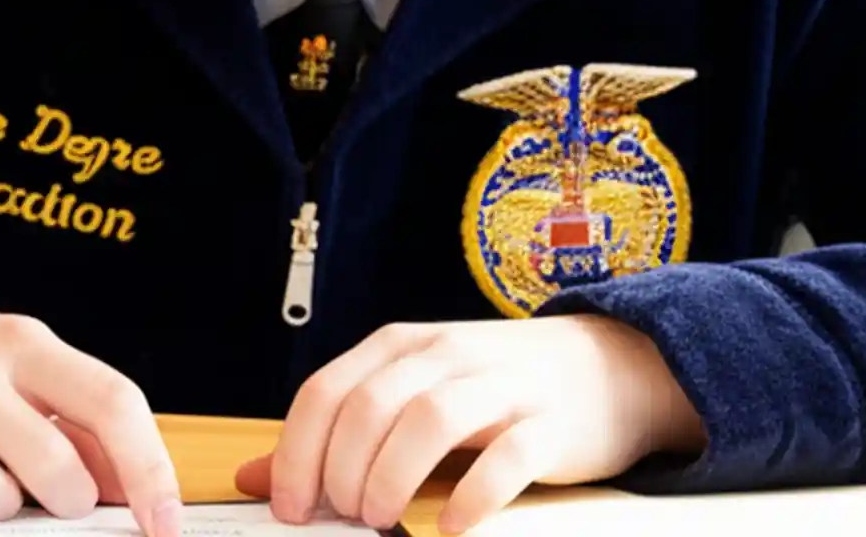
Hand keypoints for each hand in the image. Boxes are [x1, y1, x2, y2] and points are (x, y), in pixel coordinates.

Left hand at [234, 316, 704, 533]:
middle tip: (343, 517)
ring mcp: (503, 385)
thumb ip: (337, 433)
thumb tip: (255, 479)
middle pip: (371, 407)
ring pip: (431, 420)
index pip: (327, 390)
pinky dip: (473, 495)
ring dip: (392, 477)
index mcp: (404, 346)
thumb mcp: (411, 395)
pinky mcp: (552, 424)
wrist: (609, 368)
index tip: (291, 506)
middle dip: (341, 471)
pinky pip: (508, 456)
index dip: (296, 452)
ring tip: (382, 519)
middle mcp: (448, 355)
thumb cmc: (495, 388)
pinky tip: (450, 527)